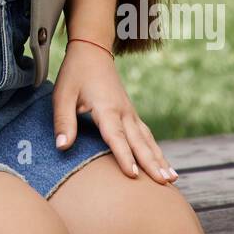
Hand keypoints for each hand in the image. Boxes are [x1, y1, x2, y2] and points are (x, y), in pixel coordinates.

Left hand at [52, 42, 177, 183]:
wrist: (92, 50)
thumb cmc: (75, 73)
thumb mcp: (62, 95)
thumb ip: (63, 121)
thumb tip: (62, 147)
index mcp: (106, 108)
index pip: (116, 136)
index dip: (124, 156)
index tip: (133, 175)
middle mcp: (123, 112)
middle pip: (139, 142)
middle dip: (152, 164)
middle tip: (165, 183)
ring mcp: (130, 112)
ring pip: (147, 139)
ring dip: (160, 159)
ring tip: (172, 179)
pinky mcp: (131, 113)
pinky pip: (146, 135)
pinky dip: (156, 150)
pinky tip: (163, 164)